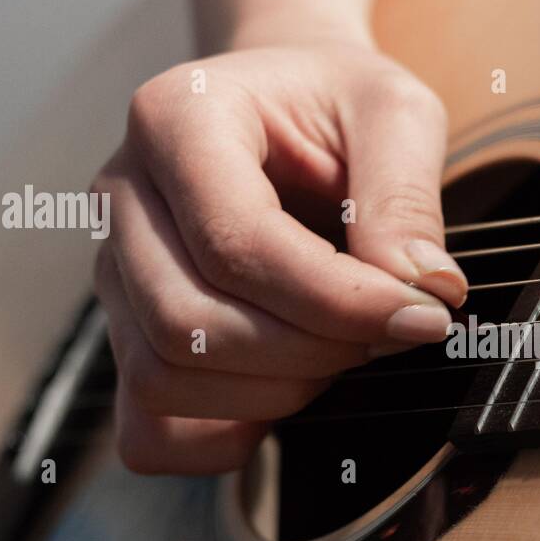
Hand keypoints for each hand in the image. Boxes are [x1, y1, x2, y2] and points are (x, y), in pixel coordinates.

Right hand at [91, 42, 464, 473]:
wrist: (285, 104)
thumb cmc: (337, 104)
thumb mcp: (394, 114)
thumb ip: (407, 197)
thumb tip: (424, 291)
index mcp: (177, 118)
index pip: (238, 245)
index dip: (340, 301)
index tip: (426, 316)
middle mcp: (123, 196)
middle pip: (187, 324)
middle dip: (307, 353)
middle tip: (387, 334)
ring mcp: (113, 270)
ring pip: (163, 377)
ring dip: (274, 393)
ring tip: (342, 350)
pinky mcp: (126, 329)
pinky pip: (147, 425)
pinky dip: (221, 436)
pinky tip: (287, 395)